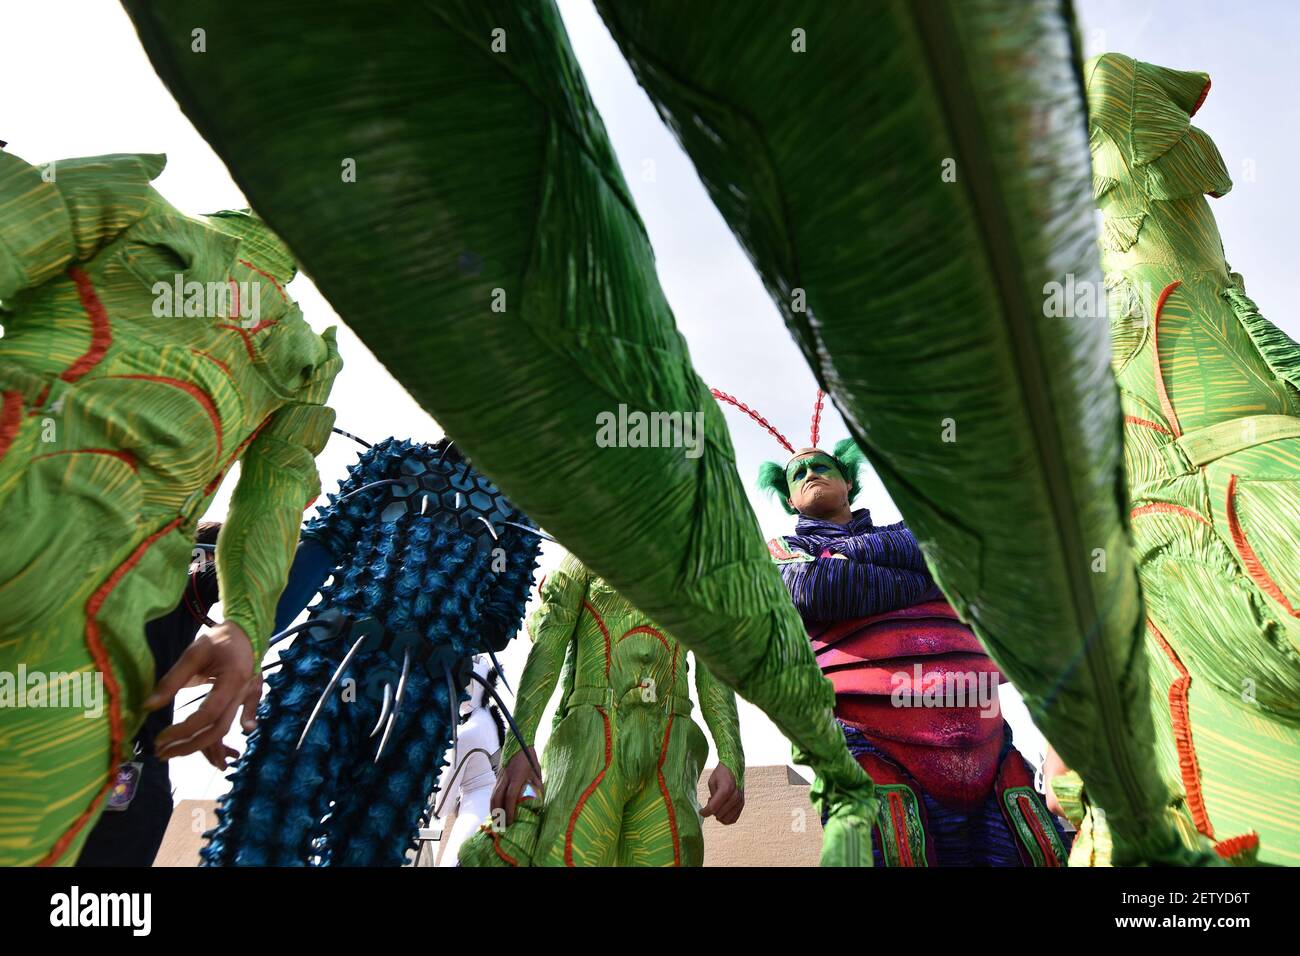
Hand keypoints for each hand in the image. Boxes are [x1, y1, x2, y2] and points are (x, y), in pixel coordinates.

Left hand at [146, 620, 260, 768]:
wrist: (247, 629)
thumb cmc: (218, 640)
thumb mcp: (193, 655)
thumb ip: (172, 681)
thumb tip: (149, 706)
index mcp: (231, 680)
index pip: (207, 714)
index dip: (183, 730)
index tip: (160, 738)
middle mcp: (243, 692)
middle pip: (218, 729)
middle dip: (189, 746)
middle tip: (163, 752)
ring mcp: (250, 694)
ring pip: (228, 727)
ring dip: (203, 745)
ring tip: (178, 750)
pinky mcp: (253, 694)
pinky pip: (247, 714)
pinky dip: (242, 727)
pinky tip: (236, 740)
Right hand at [490, 748, 541, 826]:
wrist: (518, 743)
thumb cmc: (529, 757)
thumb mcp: (536, 771)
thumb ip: (537, 785)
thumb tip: (539, 800)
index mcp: (517, 776)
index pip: (510, 796)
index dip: (510, 810)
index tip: (511, 821)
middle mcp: (506, 777)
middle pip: (497, 798)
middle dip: (498, 814)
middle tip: (502, 826)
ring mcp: (500, 777)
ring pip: (493, 796)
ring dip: (493, 810)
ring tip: (496, 822)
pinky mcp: (497, 777)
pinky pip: (493, 792)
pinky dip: (493, 803)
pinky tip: (495, 810)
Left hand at [700, 764, 743, 824]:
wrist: (734, 767)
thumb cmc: (721, 773)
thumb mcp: (712, 782)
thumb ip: (712, 797)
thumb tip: (711, 809)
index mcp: (726, 790)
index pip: (713, 808)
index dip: (705, 812)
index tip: (701, 811)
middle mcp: (735, 797)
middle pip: (719, 814)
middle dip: (711, 811)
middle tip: (710, 801)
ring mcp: (740, 802)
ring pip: (726, 819)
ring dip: (719, 815)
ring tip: (717, 805)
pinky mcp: (742, 804)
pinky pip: (733, 819)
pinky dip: (726, 818)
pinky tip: (722, 810)